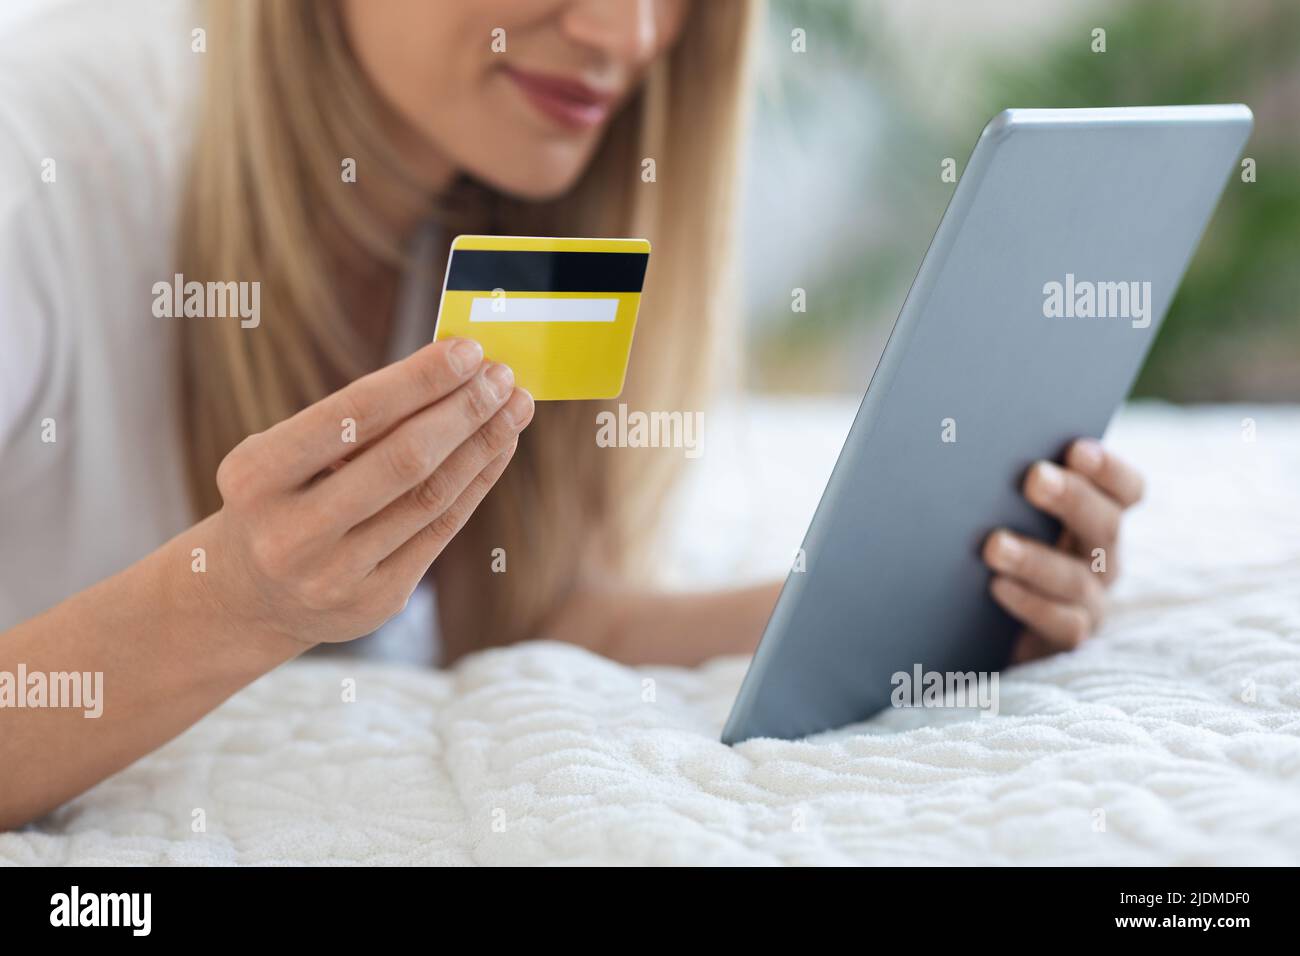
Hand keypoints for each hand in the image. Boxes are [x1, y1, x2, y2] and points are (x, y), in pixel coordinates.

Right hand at [199, 338, 532, 645]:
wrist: (251, 595)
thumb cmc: (281, 496)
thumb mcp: (286, 453)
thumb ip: (356, 421)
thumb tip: (452, 369)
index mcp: (254, 477)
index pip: (354, 416)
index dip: (419, 380)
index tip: (469, 349)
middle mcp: (290, 533)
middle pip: (403, 460)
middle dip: (463, 411)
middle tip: (502, 375)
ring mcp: (334, 575)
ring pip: (430, 497)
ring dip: (482, 444)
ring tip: (514, 406)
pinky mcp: (375, 602)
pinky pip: (441, 530)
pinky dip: (477, 481)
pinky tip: (499, 447)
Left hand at [982, 438, 1143, 662]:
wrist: (988, 622)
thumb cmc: (1005, 544)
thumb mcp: (1016, 515)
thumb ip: (1016, 487)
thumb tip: (982, 449)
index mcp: (1099, 518)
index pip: (1125, 491)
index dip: (1108, 470)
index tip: (1077, 449)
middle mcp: (1103, 558)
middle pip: (1106, 526)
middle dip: (1072, 500)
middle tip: (1035, 478)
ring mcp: (1091, 601)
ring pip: (1075, 579)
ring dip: (1034, 558)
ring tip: (994, 544)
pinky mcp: (1067, 637)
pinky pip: (1061, 623)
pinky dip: (1029, 603)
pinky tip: (997, 586)